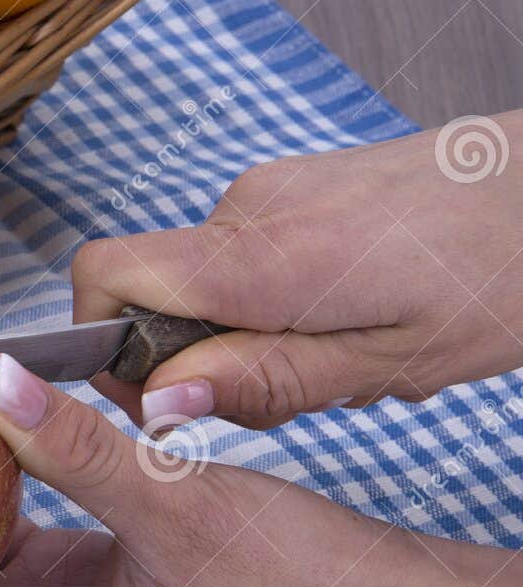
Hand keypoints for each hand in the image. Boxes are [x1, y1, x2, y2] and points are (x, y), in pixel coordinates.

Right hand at [73, 112, 522, 431]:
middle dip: (201, 361)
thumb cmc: (501, 272)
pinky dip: (275, 301)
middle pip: (151, 294)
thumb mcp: (388, 363)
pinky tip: (355, 314)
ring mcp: (268, 188)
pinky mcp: (291, 184)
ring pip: (202, 284)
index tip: (161, 400)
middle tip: (301, 392)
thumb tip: (156, 403)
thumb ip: (263, 380)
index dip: (103, 345)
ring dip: (249, 335)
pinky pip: (241, 257)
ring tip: (349, 352)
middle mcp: (247, 207)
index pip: (103, 276)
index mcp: (260, 255)